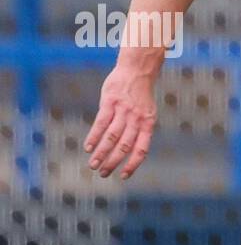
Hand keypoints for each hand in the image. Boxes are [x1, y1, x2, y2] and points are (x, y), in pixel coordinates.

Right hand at [84, 60, 158, 179]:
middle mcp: (136, 119)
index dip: (132, 164)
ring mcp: (123, 111)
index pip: (141, 149)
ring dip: (101, 153)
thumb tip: (128, 150)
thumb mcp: (146, 112)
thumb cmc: (140, 95)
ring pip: (111, 137)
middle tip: (103, 173)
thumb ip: (138, 129)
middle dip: (112, 162)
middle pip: (124, 146)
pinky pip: (101, 123)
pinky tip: (88, 147)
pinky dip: (94, 137)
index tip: (123, 175)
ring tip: (93, 164)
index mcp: (148, 124)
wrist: (137, 69)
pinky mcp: (110, 103)